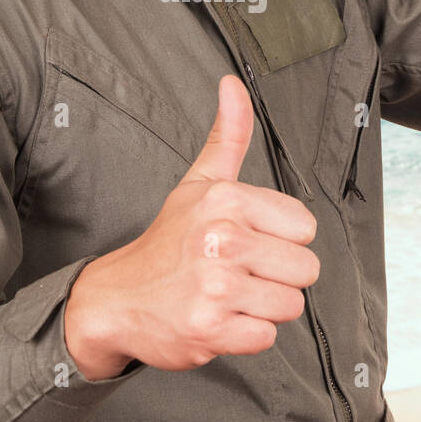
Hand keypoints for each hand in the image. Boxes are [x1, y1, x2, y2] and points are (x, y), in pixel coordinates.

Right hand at [63, 74, 318, 378]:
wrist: (115, 298)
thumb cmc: (167, 241)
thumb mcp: (198, 181)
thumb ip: (228, 135)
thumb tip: (233, 83)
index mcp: (226, 199)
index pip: (305, 227)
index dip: (280, 239)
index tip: (247, 240)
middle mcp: (222, 238)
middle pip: (304, 269)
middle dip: (275, 277)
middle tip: (237, 272)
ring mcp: (216, 285)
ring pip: (290, 305)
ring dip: (261, 308)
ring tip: (227, 295)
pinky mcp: (211, 328)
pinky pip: (266, 338)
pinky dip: (245, 336)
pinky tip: (218, 319)